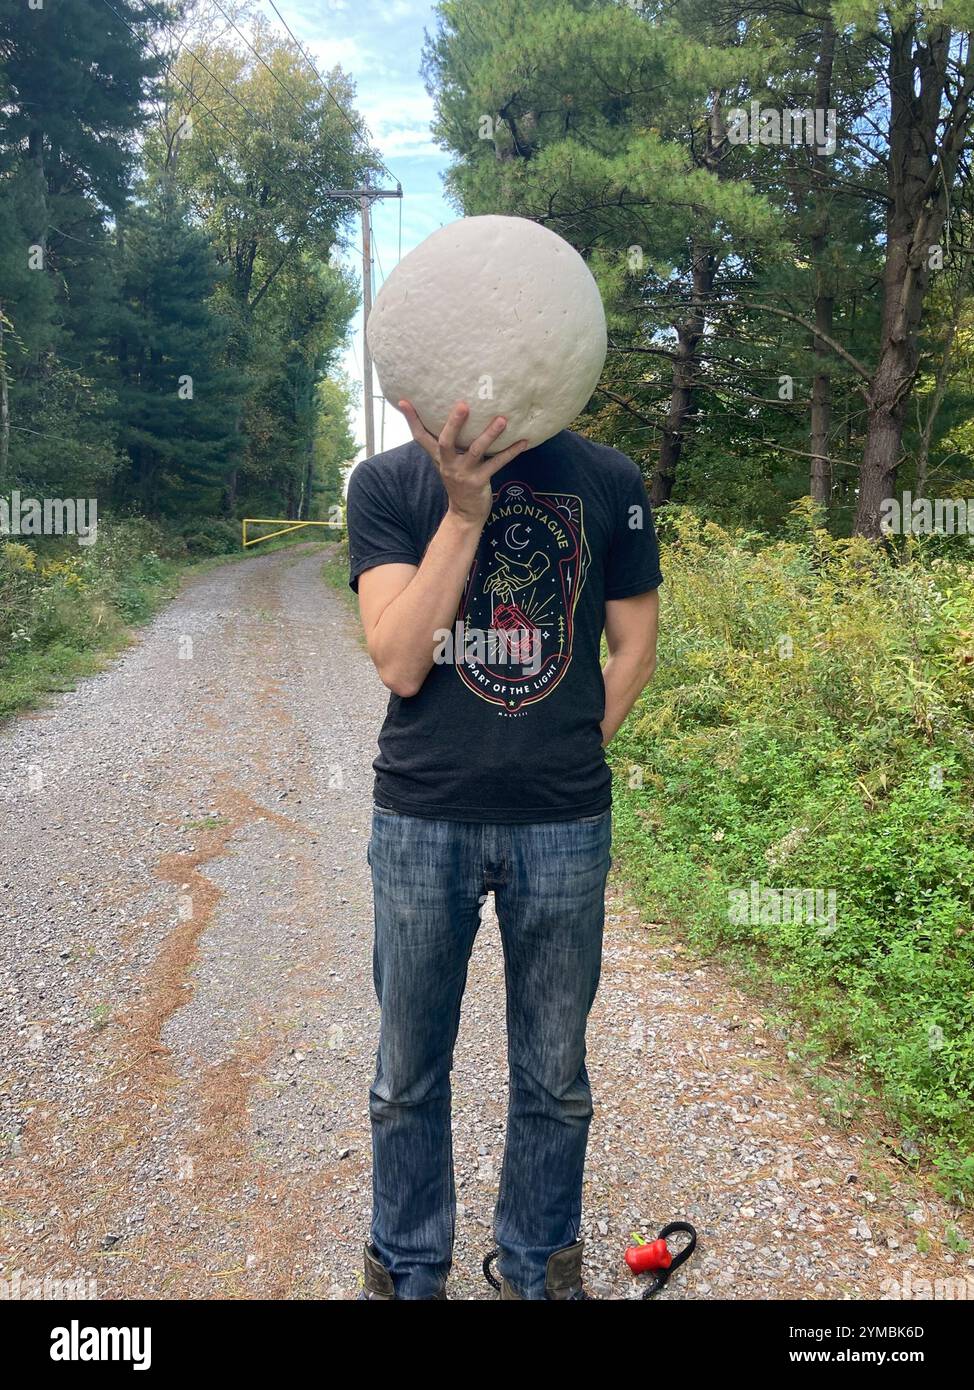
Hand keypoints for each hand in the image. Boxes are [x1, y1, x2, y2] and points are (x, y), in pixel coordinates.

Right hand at [398, 399, 528, 527]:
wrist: (465, 514)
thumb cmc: (459, 481)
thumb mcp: (447, 463)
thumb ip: (446, 444)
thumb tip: (453, 418)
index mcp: (439, 457)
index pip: (420, 437)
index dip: (411, 420)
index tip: (403, 401)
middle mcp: (449, 464)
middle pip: (446, 441)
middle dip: (454, 423)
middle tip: (463, 404)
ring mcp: (464, 473)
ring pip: (476, 450)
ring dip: (490, 434)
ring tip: (502, 419)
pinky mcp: (479, 482)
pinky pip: (497, 464)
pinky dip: (511, 452)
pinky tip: (524, 441)